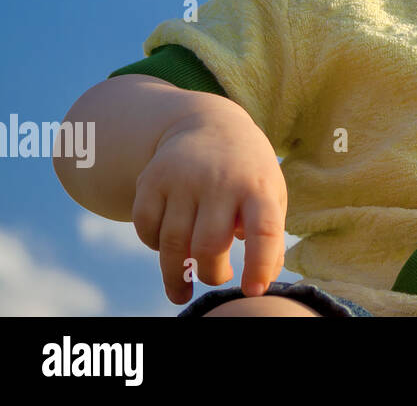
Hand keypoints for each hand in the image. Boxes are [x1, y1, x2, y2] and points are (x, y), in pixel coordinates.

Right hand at [132, 104, 287, 304]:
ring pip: (172, 243)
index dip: (259, 265)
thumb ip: (270, 236)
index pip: (264, 230)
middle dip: (212, 274)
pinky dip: (153, 247)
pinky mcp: (152, 179)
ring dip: (175, 275)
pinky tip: (167, 248)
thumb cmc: (248, 174)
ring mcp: (183, 178)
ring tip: (182, 291)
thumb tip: (262, 281)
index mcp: (258, 186)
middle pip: (208, 245)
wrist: (211, 124)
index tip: (253, 292)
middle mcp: (220, 180)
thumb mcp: (270, 194)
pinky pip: (146, 228)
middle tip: (217, 277)